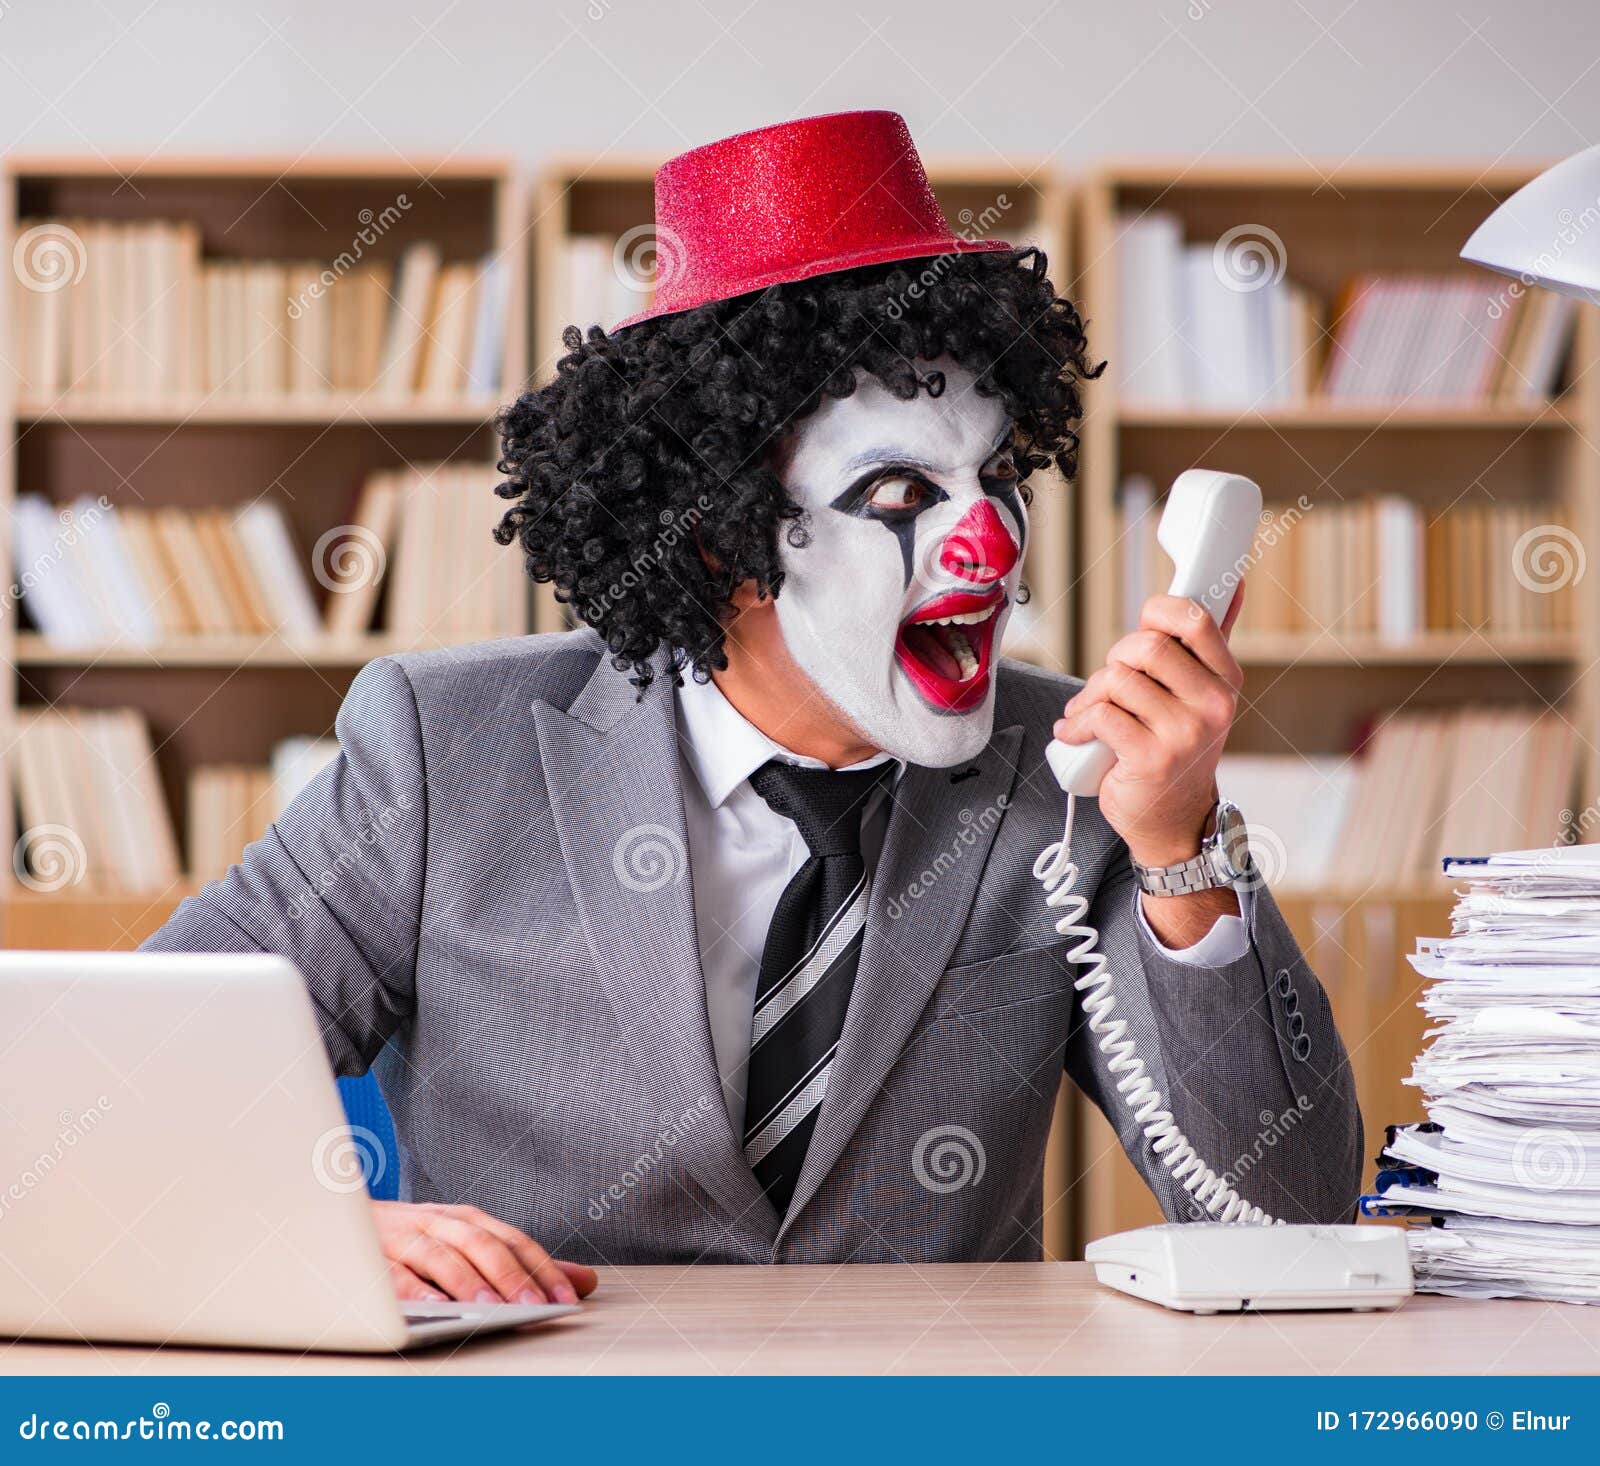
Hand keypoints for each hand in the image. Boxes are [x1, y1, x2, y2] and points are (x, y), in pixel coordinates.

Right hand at [373, 1200, 598, 1305]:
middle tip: (535, 1306)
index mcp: (466, 1220)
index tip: (569, 1298)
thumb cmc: (410, 1241)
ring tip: (493, 1310)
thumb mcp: (465, 1243)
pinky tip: (436, 1309)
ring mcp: (404, 1238)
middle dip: (512, 1277)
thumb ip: (522, 1265)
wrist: (335, 1219)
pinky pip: (395, 1275)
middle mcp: (439, 1224)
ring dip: (470, 1284)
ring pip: (443, 1257)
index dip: (543, 1268)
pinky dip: (417, 1292)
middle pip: (482, 1245)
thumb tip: (585, 1281)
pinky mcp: (370, 1258)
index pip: (514, 1240)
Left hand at [1054, 587, 1244, 868]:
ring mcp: (1184, 734)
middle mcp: (1213, 705)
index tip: (1143, 628)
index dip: (1157, 613)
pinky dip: (1076, 723)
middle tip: (1108, 684)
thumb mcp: (1198, 697)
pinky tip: (1075, 734)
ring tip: (1088, 715)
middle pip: (1146, 646)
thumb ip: (1206, 645)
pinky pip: (1100, 715)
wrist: (1171, 820)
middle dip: (1114, 659)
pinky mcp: (1151, 758)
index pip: (1196, 618)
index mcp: (1225, 681)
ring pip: (1118, 680)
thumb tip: (1231, 582)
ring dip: (1089, 696)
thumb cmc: (1175, 750)